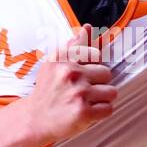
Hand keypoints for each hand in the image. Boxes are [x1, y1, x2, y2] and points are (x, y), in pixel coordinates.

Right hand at [25, 25, 116, 139]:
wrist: (34, 120)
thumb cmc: (47, 91)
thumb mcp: (54, 64)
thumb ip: (73, 46)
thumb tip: (86, 27)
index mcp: (64, 60)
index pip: (95, 54)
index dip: (91, 67)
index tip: (81, 75)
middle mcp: (71, 74)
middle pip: (107, 73)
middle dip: (98, 83)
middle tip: (82, 91)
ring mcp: (78, 93)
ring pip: (111, 92)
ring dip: (102, 99)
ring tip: (86, 102)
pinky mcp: (84, 112)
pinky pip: (108, 109)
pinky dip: (100, 113)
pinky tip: (87, 112)